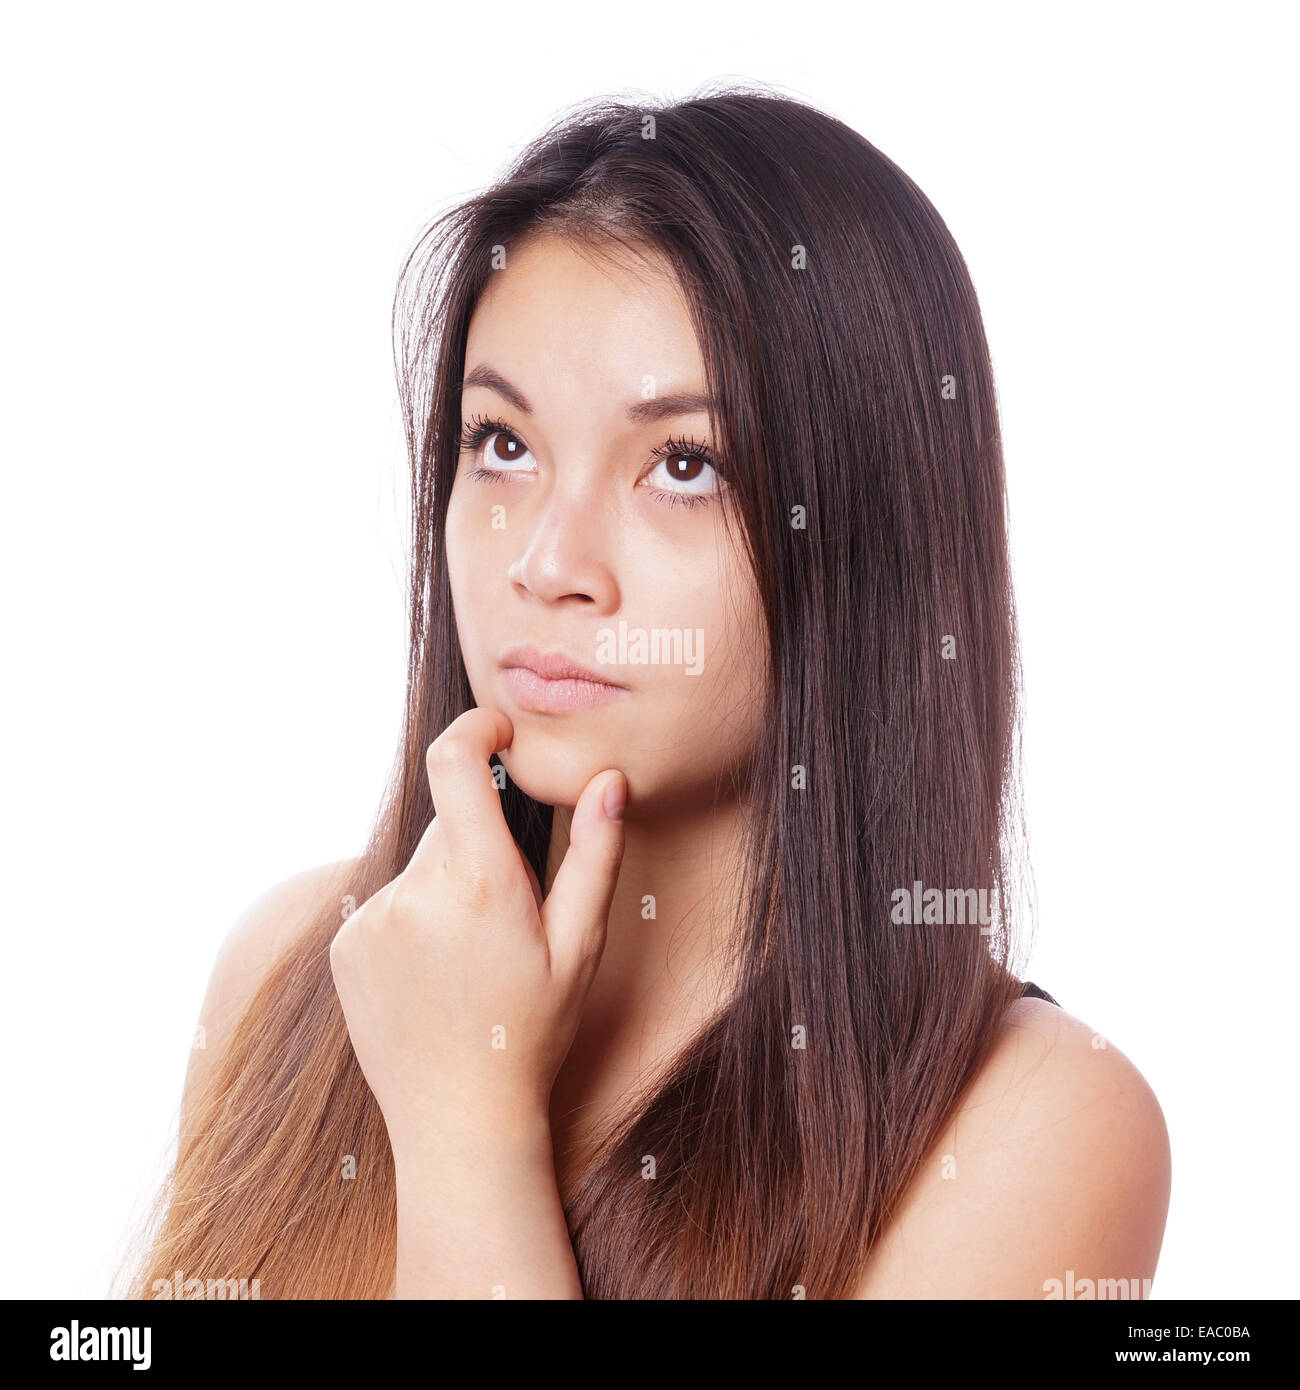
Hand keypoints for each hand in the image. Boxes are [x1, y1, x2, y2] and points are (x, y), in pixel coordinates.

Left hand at [328, 707, 626, 1158]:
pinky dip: (414, 919)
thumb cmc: (532, 1033)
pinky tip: (435, 974)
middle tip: (508, 914)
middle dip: (480, 844)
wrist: (458, 1119)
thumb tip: (607, 779)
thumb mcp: (580, 947)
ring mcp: (371, 920)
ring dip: (447, 886)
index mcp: (478, 882)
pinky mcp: (346, 945)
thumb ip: (595, 854)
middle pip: (449, 823)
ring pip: (420, 866)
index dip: (476, 728)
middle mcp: (414, 891)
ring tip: (470, 957)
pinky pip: (388, 903)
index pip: (455, 761)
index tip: (497, 729)